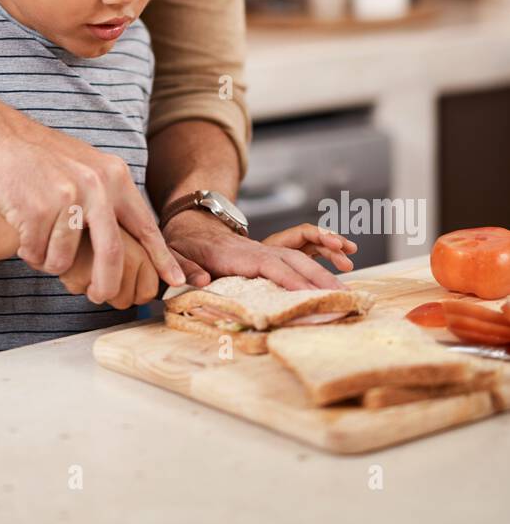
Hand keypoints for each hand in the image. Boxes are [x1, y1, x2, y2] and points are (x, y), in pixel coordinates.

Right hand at [0, 111, 185, 303]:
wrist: (4, 139)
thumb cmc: (47, 160)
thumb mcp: (91, 168)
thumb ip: (111, 198)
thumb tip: (138, 240)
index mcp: (114, 177)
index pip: (144, 225)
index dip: (162, 257)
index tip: (177, 281)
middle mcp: (95, 186)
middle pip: (112, 253)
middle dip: (107, 283)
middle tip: (100, 296)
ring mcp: (66, 197)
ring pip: (64, 259)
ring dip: (50, 262)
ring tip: (39, 243)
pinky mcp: (37, 209)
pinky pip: (37, 253)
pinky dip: (29, 253)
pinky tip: (23, 231)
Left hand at [163, 210, 347, 290]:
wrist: (189, 226)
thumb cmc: (184, 244)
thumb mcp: (178, 253)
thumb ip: (187, 267)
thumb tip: (203, 280)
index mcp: (237, 254)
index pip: (271, 267)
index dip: (291, 281)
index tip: (310, 297)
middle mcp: (258, 250)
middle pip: (295, 262)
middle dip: (320, 279)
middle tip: (343, 297)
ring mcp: (266, 251)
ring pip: (301, 259)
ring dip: (324, 274)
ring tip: (346, 291)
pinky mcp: (268, 256)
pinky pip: (298, 260)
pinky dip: (319, 267)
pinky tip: (333, 280)